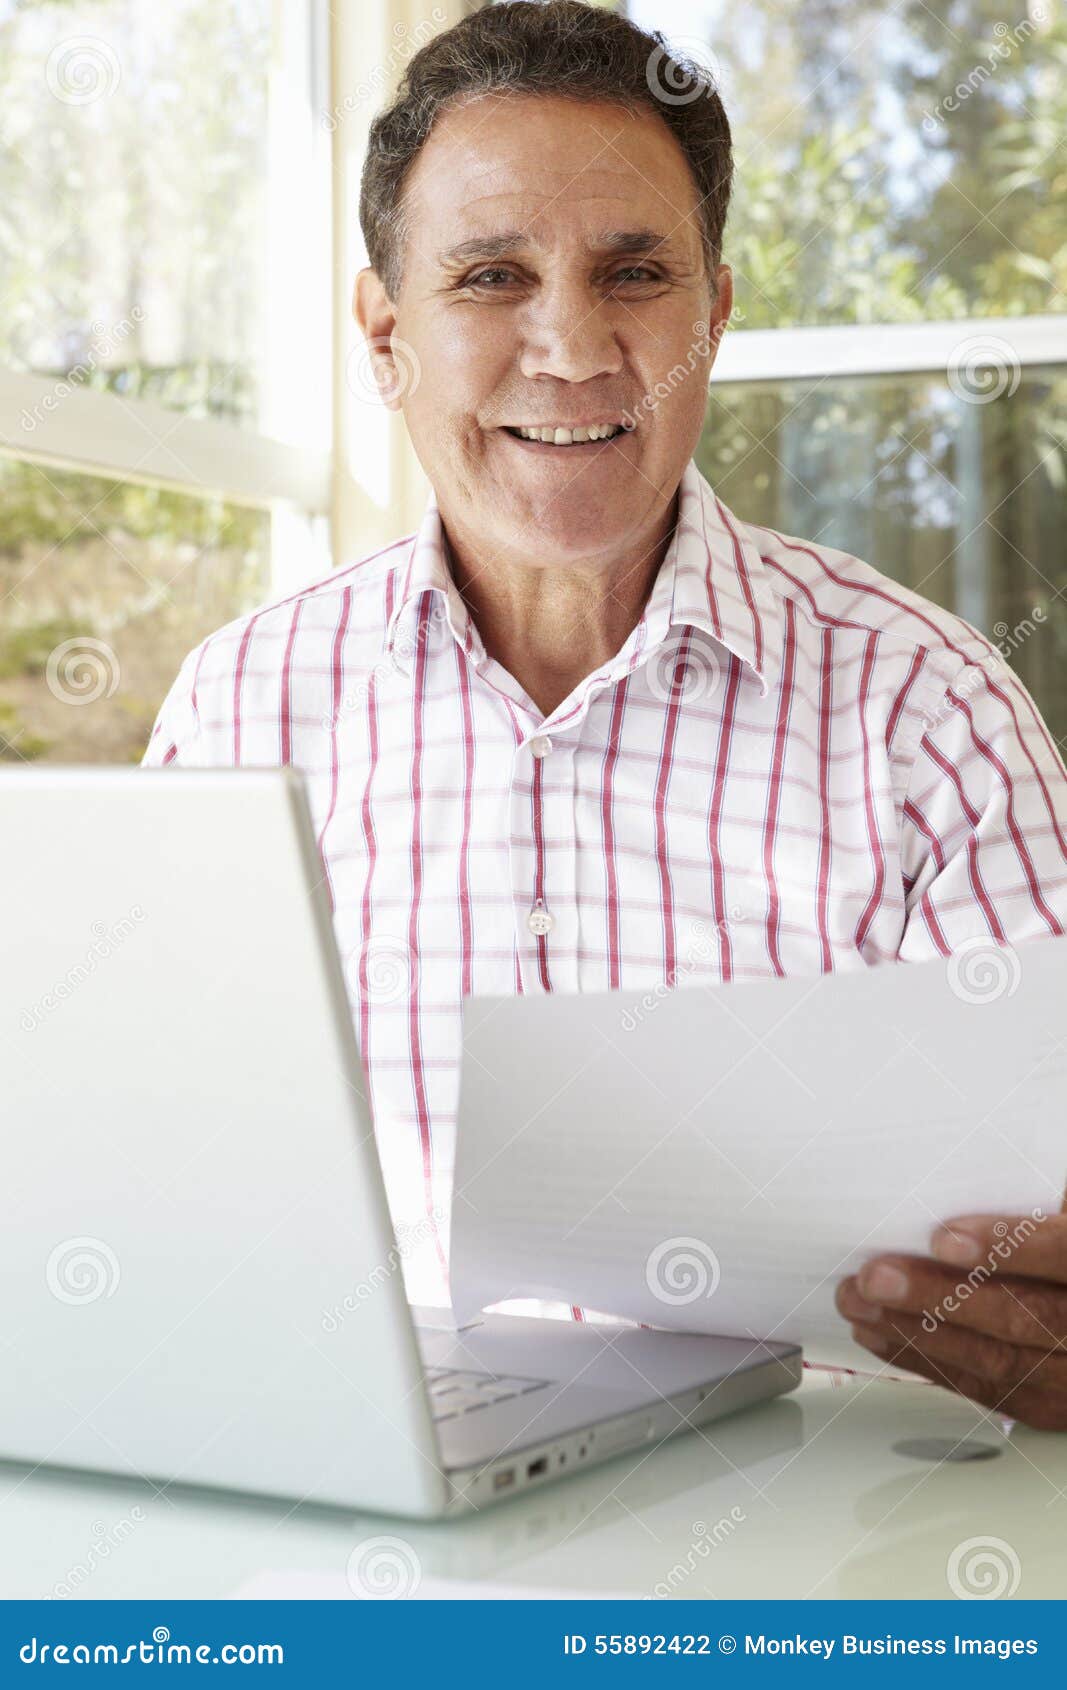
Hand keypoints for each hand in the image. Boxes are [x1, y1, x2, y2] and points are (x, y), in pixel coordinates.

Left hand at [835, 1207, 1066, 1429]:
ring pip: (998, 1363)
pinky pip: (988, 1390)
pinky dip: (928, 1362)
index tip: (943, 1238)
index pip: (1064, 1256)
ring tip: (860, 1302)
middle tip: (875, 1277)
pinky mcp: (1052, 1406)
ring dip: (918, 1333)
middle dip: (938, 1297)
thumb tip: (958, 1184)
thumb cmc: (1062, 1248)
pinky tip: (882, 1335)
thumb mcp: (1061, 1214)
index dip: (1007, 1247)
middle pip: (1022, 1318)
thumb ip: (1030, 1204)